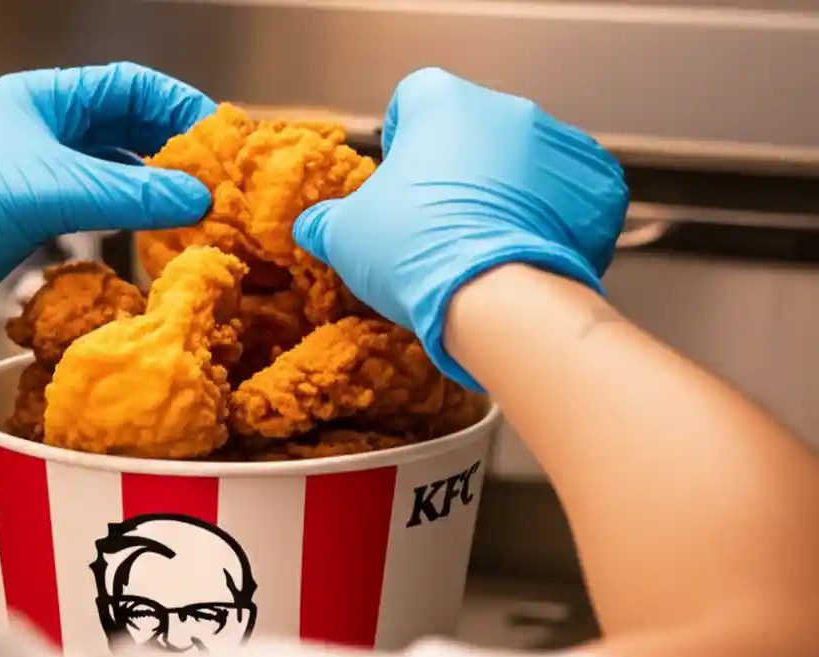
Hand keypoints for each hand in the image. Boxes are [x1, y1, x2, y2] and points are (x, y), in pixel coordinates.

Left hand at [0, 63, 214, 389]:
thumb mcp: (49, 192)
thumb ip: (129, 195)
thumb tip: (198, 197)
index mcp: (39, 98)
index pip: (126, 86)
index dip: (176, 106)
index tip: (219, 136)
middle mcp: (41, 128)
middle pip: (125, 125)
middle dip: (172, 148)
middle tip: (217, 176)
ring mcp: (36, 172)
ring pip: (113, 168)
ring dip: (154, 185)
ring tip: (196, 207)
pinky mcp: (32, 215)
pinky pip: (97, 203)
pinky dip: (130, 213)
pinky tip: (154, 230)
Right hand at [293, 68, 627, 388]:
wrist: (498, 301)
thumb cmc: (416, 251)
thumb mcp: (345, 237)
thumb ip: (326, 221)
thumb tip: (314, 226)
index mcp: (443, 102)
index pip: (413, 100)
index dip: (401, 141)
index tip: (399, 182)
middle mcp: (506, 108)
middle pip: (471, 132)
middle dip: (456, 170)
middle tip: (436, 224)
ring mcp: (558, 143)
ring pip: (520, 162)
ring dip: (502, 192)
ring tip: (481, 244)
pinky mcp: (596, 184)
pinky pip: (566, 194)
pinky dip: (548, 218)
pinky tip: (521, 253)